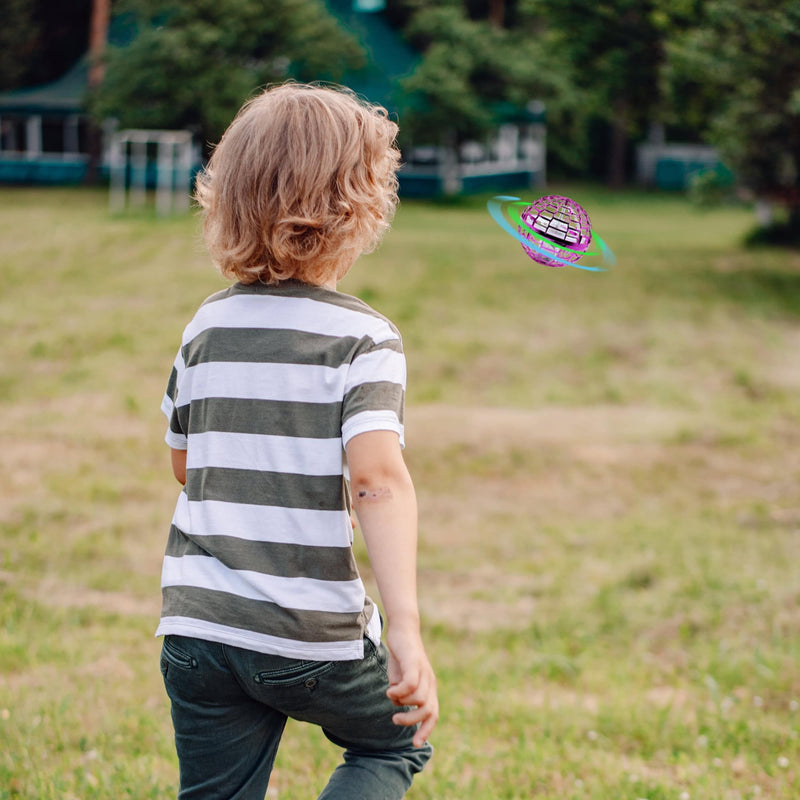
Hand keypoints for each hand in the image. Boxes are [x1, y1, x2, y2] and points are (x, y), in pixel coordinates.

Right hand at [385, 625, 437, 747]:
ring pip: (419, 699)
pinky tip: (390, 689)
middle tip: (395, 719)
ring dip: (402, 703)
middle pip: (428, 711)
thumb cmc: (401, 656)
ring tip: (390, 695)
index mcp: (428, 688)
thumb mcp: (401, 679)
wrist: (403, 630)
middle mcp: (429, 682)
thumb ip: (402, 693)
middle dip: (412, 721)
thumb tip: (398, 705)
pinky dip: (399, 691)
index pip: (433, 715)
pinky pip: (411, 684)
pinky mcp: (414, 663)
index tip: (414, 744)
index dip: (425, 731)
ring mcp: (423, 672)